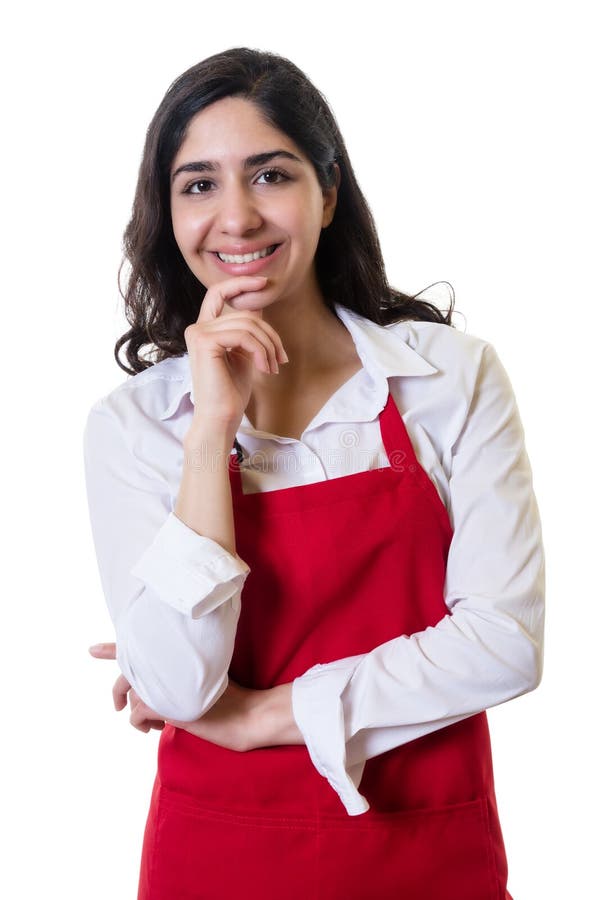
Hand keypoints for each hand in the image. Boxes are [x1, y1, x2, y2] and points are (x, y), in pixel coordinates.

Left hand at [88, 642, 303, 748]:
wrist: (249, 716)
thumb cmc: (231, 701)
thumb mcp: (204, 681)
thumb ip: (180, 676)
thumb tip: (156, 688)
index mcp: (179, 659)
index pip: (141, 648)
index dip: (114, 648)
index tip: (92, 650)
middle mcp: (172, 667)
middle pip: (130, 671)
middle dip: (119, 689)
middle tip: (117, 705)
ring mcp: (169, 685)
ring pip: (135, 694)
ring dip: (140, 710)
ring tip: (155, 722)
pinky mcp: (167, 705)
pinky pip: (137, 714)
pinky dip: (141, 723)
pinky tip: (157, 728)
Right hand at [184, 276, 288, 438]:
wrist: (220, 417)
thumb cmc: (231, 392)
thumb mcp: (244, 355)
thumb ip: (247, 331)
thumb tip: (259, 306)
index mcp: (204, 330)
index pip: (218, 293)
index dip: (240, 284)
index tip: (264, 282)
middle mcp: (197, 328)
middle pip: (244, 314)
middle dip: (270, 335)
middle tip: (281, 358)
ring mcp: (198, 334)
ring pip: (247, 324)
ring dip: (268, 346)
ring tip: (273, 367)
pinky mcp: (205, 342)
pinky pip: (243, 335)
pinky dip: (260, 351)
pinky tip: (263, 368)